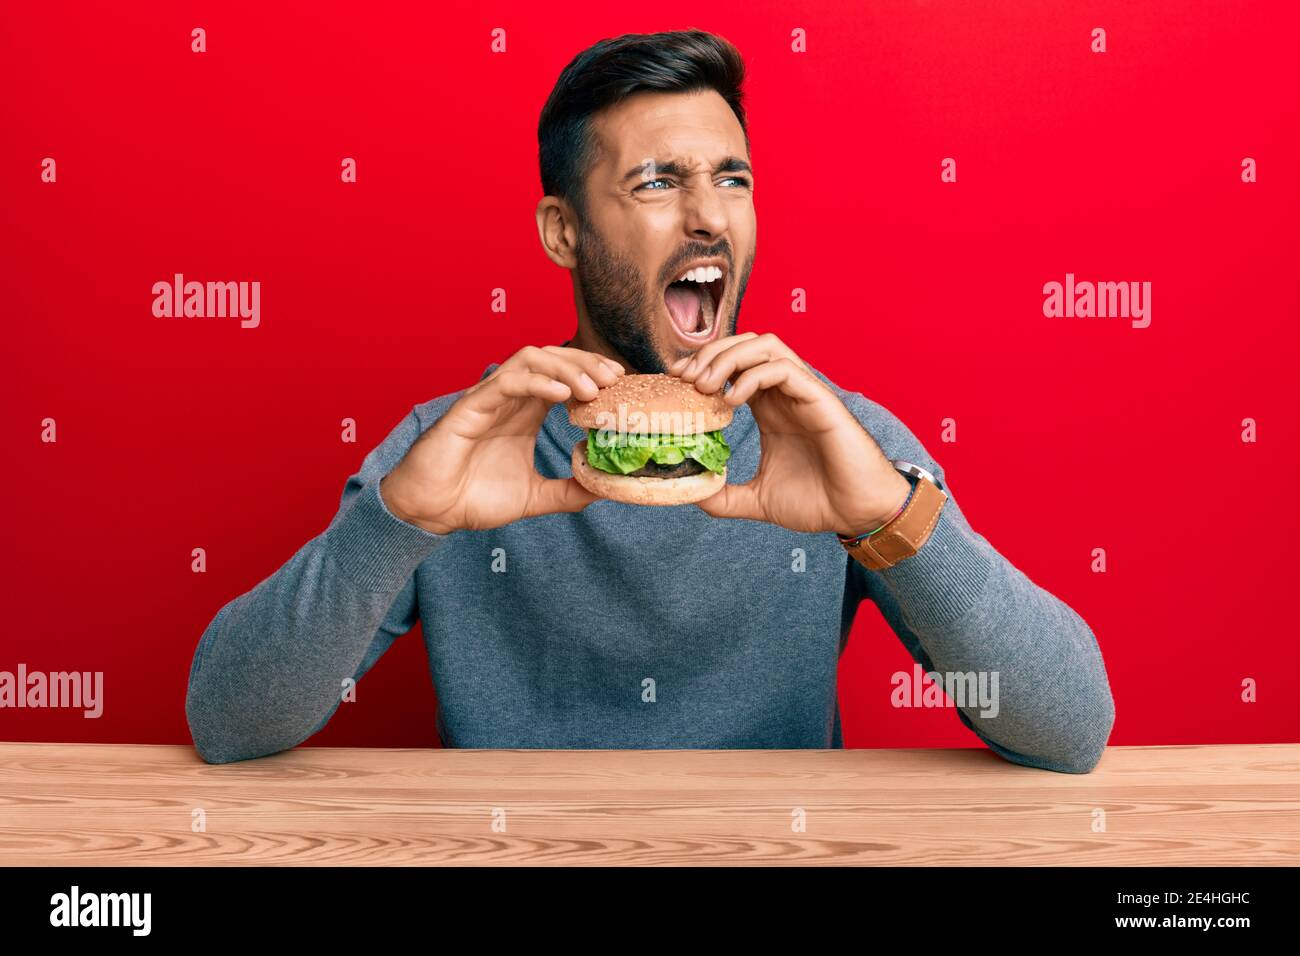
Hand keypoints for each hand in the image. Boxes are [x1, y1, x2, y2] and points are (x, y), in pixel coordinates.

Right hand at [380, 345, 623, 533]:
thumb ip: (569, 491)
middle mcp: (510, 399)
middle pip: (552, 358)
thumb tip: (604, 489)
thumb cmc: (474, 498)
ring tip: (592, 388)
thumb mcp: (535, 497)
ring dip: (565, 367)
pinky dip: (535, 382)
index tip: (621, 385)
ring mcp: (489, 399)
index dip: (593, 373)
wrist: (431, 512)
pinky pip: (505, 383)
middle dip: (586, 362)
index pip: (564, 376)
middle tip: (614, 379)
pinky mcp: (469, 408)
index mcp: (526, 412)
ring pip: (530, 360)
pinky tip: (561, 395)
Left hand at [669, 333, 911, 535]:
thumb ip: (726, 496)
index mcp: (769, 408)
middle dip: (709, 354)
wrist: (857, 513)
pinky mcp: (820, 400)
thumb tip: (694, 494)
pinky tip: (733, 400)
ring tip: (706, 385)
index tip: (674, 380)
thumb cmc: (818, 501)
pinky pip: (784, 368)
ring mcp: (802, 393)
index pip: (732, 366)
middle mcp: (784, 394)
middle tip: (685, 380)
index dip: (701, 366)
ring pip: (764, 346)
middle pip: (744, 345)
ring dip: (728, 357)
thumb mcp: (758, 500)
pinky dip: (753, 375)